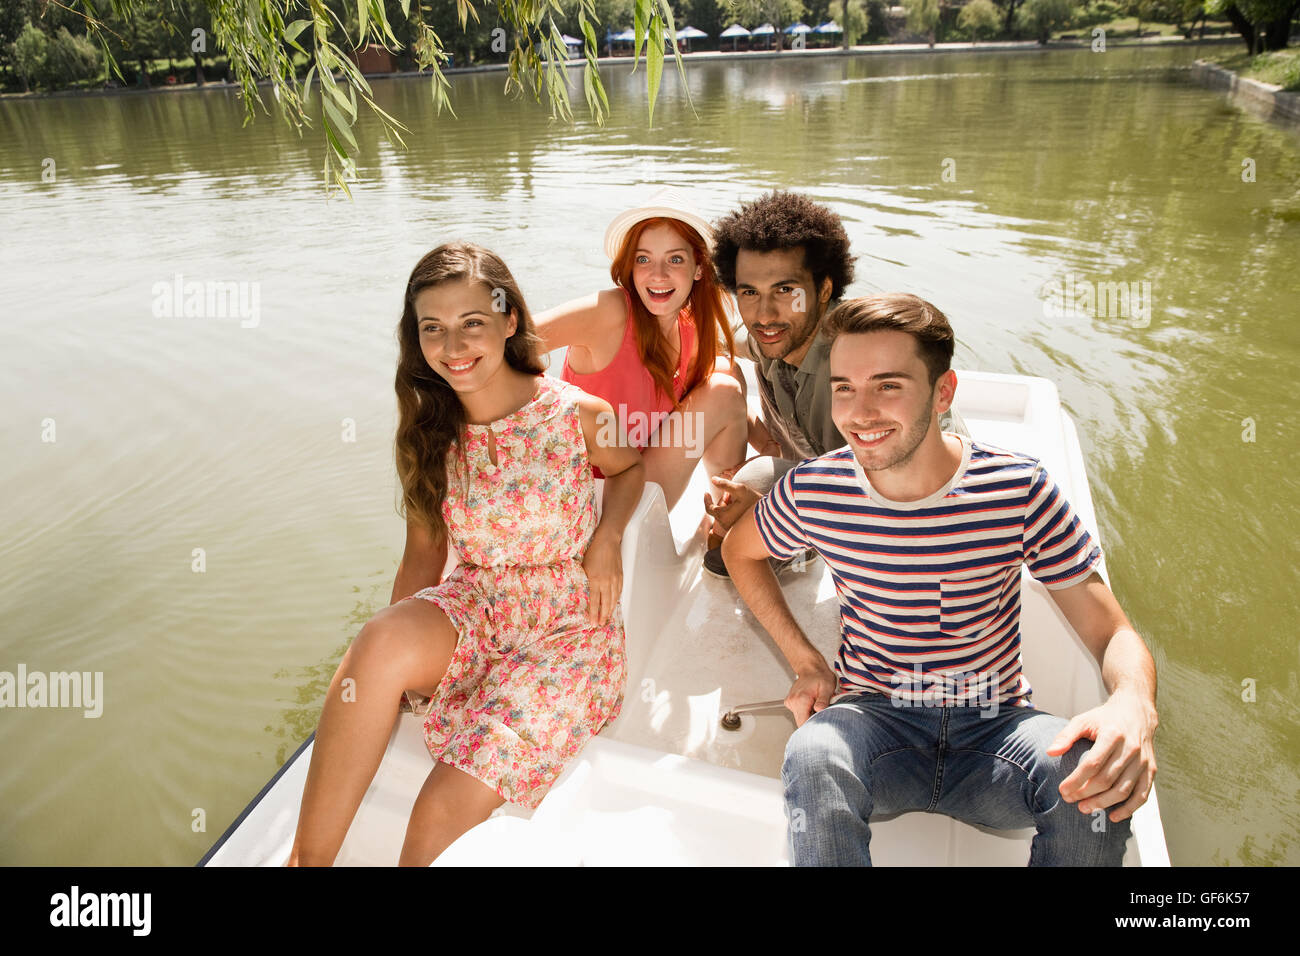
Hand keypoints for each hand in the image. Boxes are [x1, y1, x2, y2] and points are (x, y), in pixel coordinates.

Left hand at [581, 529, 622, 625]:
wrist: (608, 540)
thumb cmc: (593, 551)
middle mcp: (606, 582)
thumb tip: (581, 590)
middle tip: (600, 624)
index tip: (592, 622)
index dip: (594, 614)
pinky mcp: (620, 576)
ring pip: (614, 599)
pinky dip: (616, 600)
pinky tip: (614, 604)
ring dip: (610, 610)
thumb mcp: (584, 566)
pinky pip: (619, 592)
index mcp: (595, 579)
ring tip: (607, 618)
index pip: (595, 601)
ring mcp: (615, 579)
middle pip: (606, 603)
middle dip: (603, 616)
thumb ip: (585, 580)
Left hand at [704, 476, 759, 537]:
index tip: (706, 493)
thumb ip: (725, 484)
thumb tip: (713, 479)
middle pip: (718, 511)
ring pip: (725, 515)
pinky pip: (731, 520)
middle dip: (722, 501)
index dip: (707, 500)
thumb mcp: (740, 490)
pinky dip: (732, 513)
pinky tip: (742, 508)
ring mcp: (732, 530)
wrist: (771, 518)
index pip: (709, 508)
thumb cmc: (755, 503)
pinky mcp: (739, 531)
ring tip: (738, 500)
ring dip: (728, 506)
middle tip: (730, 494)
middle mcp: (726, 525)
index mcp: (723, 516)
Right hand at [786, 659, 836, 726]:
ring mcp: (790, 702)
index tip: (821, 722)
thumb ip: (823, 701)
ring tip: (816, 704)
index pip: (803, 723)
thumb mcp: (827, 688)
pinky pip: (798, 713)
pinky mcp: (790, 702)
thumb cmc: (820, 677)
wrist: (811, 668)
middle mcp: (792, 702)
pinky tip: (811, 702)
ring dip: (809, 715)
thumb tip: (820, 710)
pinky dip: (805, 711)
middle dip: (812, 720)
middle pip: (801, 722)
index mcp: (801, 700)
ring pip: (800, 718)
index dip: (813, 726)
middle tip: (821, 710)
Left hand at [1047, 689, 1157, 822]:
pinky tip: (1113, 816)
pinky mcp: (1151, 770)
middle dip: (1085, 793)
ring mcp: (1143, 761)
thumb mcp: (1083, 720)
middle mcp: (1131, 749)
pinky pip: (1142, 795)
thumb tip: (1050, 752)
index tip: (1062, 790)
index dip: (1076, 780)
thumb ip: (1066, 735)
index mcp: (1112, 735)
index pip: (1093, 764)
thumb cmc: (1105, 718)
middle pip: (1106, 779)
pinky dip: (1129, 809)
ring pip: (1123, 790)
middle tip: (1069, 799)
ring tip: (1084, 808)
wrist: (1136, 712)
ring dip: (1103, 803)